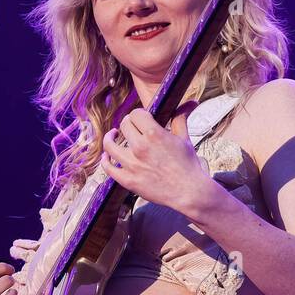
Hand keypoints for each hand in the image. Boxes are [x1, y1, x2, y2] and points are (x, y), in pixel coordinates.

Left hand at [100, 102, 217, 218]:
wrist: (189, 192)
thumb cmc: (188, 165)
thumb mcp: (184, 138)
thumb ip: (181, 118)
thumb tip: (190, 102)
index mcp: (154, 134)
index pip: (136, 114)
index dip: (139, 114)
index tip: (142, 118)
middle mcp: (140, 147)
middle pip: (124, 125)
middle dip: (129, 123)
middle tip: (133, 127)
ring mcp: (132, 165)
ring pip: (110, 145)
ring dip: (110, 137)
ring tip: (113, 135)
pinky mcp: (128, 180)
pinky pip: (108, 168)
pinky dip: (105, 160)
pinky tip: (106, 156)